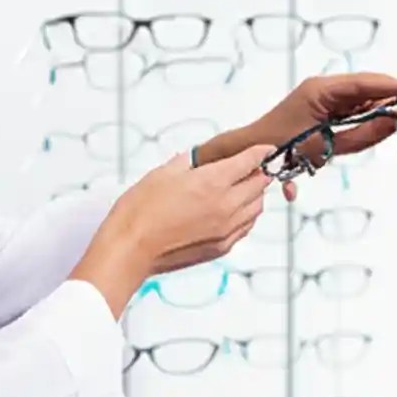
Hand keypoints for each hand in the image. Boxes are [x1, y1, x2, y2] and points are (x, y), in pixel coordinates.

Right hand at [112, 145, 272, 274]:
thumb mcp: (163, 173)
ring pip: (256, 208)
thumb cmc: (140, 211)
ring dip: (255, 195)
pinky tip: (236, 211)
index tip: (265, 148)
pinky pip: (245, 227)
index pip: (248, 162)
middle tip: (253, 166)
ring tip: (244, 188)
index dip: (259, 152)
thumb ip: (187, 162)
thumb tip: (195, 159)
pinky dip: (246, 216)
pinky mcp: (221, 247)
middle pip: (258, 184)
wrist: (131, 249)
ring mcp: (226, 229)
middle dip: (258, 172)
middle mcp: (225, 206)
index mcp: (212, 182)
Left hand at [192, 72, 396, 196]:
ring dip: (381, 104)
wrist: (253, 152)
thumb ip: (363, 134)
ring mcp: (322, 96)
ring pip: (361, 96)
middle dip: (390, 94)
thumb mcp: (327, 146)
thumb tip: (393, 121)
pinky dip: (368, 112)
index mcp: (321, 90)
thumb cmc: (282, 150)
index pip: (363, 83)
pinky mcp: (323, 107)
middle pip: (365, 86)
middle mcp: (323, 87)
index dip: (391, 86)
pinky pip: (352, 107)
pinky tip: (383, 119)